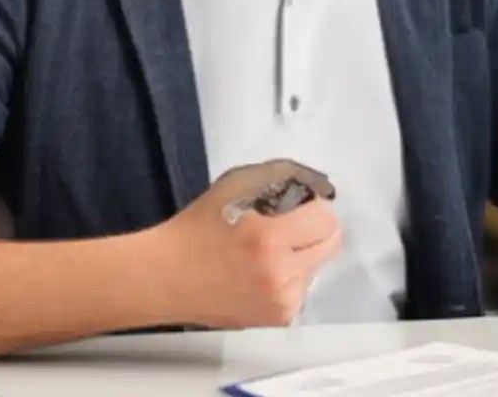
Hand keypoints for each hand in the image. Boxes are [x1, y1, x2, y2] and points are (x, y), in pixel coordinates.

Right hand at [153, 160, 342, 327]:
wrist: (166, 277)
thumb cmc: (197, 228)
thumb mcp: (235, 186)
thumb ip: (280, 178)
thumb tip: (316, 185)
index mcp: (269, 238)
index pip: (327, 219)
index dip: (315, 207)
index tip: (301, 206)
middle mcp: (280, 273)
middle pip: (331, 244)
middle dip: (315, 230)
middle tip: (291, 227)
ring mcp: (281, 301)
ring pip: (316, 267)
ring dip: (302, 257)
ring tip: (267, 254)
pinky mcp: (278, 318)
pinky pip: (302, 290)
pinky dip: (290, 279)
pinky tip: (261, 275)